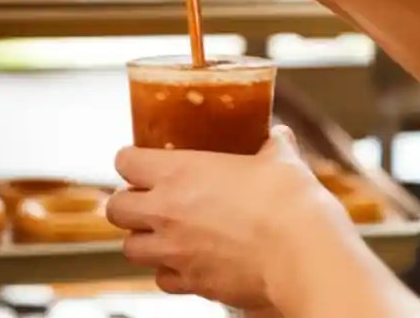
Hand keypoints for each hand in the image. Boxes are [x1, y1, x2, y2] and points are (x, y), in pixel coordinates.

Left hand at [106, 127, 356, 308]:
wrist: (303, 255)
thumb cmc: (290, 203)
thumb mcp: (281, 160)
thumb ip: (273, 145)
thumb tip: (278, 136)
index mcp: (179, 173)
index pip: (125, 161)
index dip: (131, 159)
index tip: (141, 160)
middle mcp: (166, 212)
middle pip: (116, 208)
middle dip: (127, 202)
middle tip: (147, 199)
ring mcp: (175, 252)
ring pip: (129, 248)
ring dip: (143, 238)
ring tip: (163, 232)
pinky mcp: (192, 283)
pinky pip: (162, 279)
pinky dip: (169, 270)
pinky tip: (188, 261)